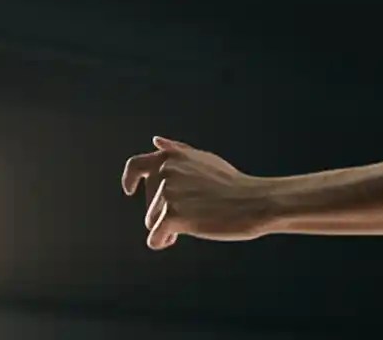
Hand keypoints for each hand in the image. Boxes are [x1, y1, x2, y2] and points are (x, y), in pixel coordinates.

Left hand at [121, 137, 271, 250]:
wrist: (253, 202)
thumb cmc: (232, 184)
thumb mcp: (204, 160)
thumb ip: (177, 152)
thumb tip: (156, 141)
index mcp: (171, 158)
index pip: (136, 165)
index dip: (130, 179)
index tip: (130, 190)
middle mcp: (165, 172)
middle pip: (149, 203)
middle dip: (165, 212)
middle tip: (194, 213)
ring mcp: (167, 193)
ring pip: (151, 221)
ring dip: (168, 227)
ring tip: (194, 222)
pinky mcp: (171, 215)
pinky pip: (154, 237)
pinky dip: (162, 242)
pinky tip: (173, 240)